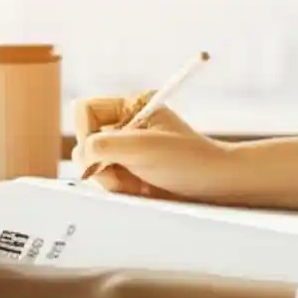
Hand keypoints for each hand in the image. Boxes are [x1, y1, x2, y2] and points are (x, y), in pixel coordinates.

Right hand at [72, 95, 236, 200]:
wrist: (217, 186)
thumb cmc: (188, 160)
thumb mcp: (142, 148)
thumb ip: (104, 145)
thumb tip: (81, 154)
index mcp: (131, 106)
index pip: (85, 111)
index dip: (86, 132)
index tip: (101, 153)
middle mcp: (126, 125)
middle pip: (86, 141)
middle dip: (102, 163)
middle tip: (126, 175)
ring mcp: (127, 149)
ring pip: (94, 165)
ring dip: (112, 180)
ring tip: (140, 186)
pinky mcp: (132, 171)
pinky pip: (107, 180)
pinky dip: (120, 189)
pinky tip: (142, 191)